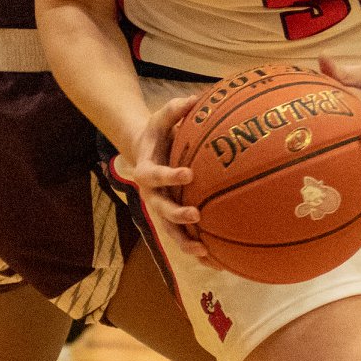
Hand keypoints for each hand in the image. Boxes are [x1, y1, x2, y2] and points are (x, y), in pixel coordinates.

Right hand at [114, 94, 221, 267]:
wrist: (144, 152)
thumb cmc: (157, 133)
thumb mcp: (161, 118)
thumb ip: (174, 109)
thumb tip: (193, 99)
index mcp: (146, 169)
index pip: (154, 175)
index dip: (169, 176)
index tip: (188, 174)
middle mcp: (151, 194)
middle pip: (160, 210)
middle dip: (177, 216)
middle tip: (196, 216)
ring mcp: (160, 209)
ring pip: (170, 232)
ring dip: (185, 243)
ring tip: (205, 252)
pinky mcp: (171, 219)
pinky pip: (182, 237)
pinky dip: (196, 250)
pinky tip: (216, 262)